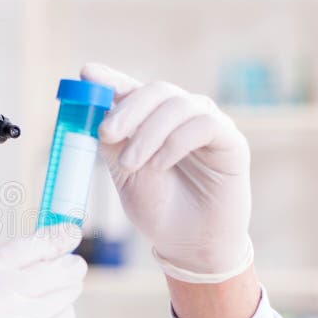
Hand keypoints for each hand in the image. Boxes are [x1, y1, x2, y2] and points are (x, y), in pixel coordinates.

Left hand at [81, 63, 252, 282]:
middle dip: (126, 109)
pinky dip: (175, 142)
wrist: (188, 243)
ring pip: (177, 105)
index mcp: (150, 121)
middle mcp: (179, 116)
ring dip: (148, 133)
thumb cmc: (157, 208)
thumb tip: (98, 115)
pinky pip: (204, 124)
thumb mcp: (125, 175)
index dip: (109, 78)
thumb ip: (113, 145)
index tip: (87, 73)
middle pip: (155, 90)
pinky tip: (161, 164)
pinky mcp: (230, 141)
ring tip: (133, 165)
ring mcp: (206, 124)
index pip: (130, 89)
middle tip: (106, 133)